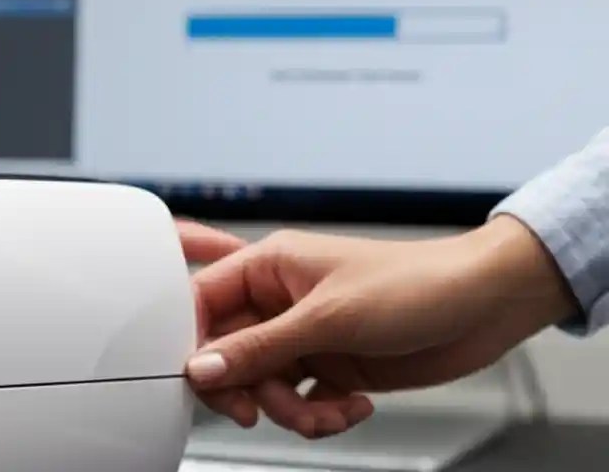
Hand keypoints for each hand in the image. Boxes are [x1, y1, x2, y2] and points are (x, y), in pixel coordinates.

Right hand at [184, 217, 577, 438]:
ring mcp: (305, 336)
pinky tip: (351, 409)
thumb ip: (258, 347)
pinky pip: (298, 401)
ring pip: (263, 385)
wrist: (486, 305)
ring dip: (289, 410)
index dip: (195, 342)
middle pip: (228, 353)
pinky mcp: (330, 366)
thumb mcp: (328, 319)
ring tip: (325, 415)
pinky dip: (317, 415)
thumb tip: (200, 367)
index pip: (202, 302)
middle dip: (246, 388)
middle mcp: (280, 301)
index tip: (202, 379)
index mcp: (268, 266)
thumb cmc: (415, 283)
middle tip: (257, 411)